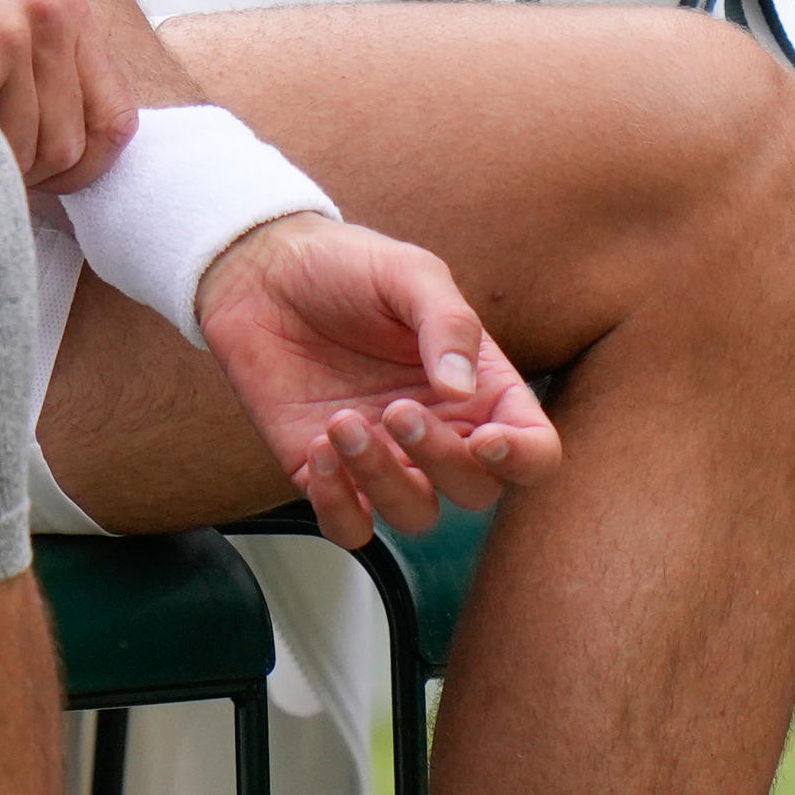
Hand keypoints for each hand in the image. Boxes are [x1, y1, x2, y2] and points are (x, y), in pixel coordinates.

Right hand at [0, 0, 131, 187]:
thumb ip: (43, 64)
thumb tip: (84, 144)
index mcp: (63, 2)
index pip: (117, 116)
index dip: (84, 162)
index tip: (47, 176)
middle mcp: (47, 16)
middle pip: (73, 148)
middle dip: (28, 172)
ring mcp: (8, 42)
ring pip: (32, 160)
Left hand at [197, 213, 558, 540]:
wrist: (262, 274)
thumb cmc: (346, 268)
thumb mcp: (409, 275)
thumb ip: (448, 324)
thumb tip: (462, 387)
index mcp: (479, 388)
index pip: (532, 449)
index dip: (524, 458)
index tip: (487, 438)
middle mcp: (439, 432)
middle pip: (477, 489)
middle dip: (443, 461)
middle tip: (398, 409)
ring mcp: (384, 458)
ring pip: (415, 514)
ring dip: (383, 480)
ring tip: (342, 421)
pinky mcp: (326, 474)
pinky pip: (349, 525)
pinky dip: (338, 505)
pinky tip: (317, 450)